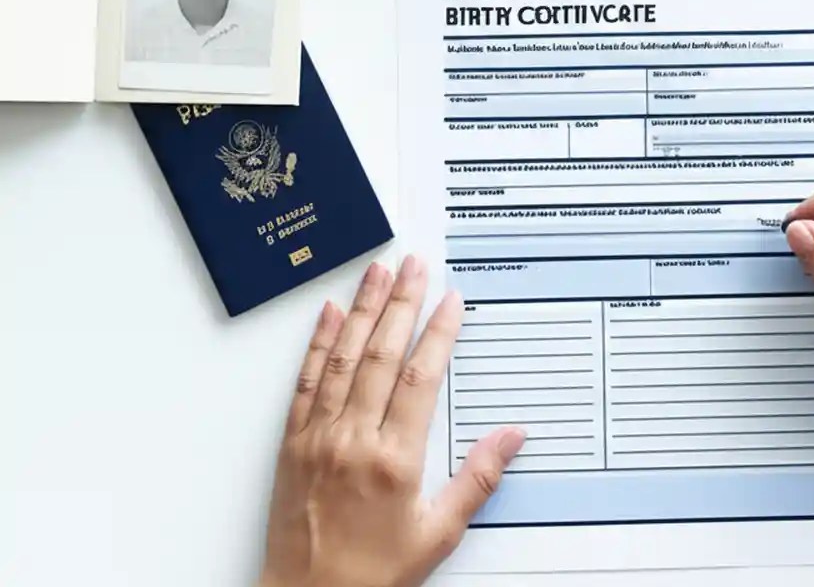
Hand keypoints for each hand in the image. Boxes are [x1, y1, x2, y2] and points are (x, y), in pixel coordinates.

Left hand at [259, 257, 525, 586]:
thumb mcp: (439, 532)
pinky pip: (307, 382)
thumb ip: (477, 479)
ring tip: (375, 273)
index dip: (438, 333)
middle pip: (382, 354)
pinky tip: (329, 316)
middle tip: (413, 266)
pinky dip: (319, 344)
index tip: (450, 302)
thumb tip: (511, 438)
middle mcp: (353, 439)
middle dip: (400, 303)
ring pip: (343, 358)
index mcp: (394, 459)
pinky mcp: (293, 443)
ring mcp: (319, 437)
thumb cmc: (371, 573)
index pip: (421, 377)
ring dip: (361, 310)